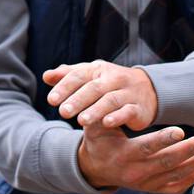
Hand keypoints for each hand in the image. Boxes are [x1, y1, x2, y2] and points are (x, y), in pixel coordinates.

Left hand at [43, 59, 158, 130]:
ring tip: (81, 121)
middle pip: (94, 88)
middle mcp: (113, 78)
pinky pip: (128, 111)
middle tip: (63, 112)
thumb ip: (68, 76)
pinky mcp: (138, 108)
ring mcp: (127, 92)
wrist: (147, 90)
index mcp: (98, 69)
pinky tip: (106, 123)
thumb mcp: (90, 76)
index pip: (79, 75)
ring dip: (95, 110)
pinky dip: (117, 117)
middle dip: (78, 100)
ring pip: (110, 100)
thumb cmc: (110, 83)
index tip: (51, 100)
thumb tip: (46, 76)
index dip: (64, 87)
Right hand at [76, 119, 193, 193]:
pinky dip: (191, 177)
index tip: (181, 131)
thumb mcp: (94, 128)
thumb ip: (101, 116)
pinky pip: (175, 187)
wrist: (96, 168)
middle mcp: (135, 173)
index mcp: (123, 156)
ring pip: (176, 175)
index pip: (146, 148)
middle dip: (190, 150)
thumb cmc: (99, 140)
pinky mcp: (152, 189)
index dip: (163, 140)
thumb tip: (106, 104)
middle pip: (167, 162)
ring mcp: (146, 184)